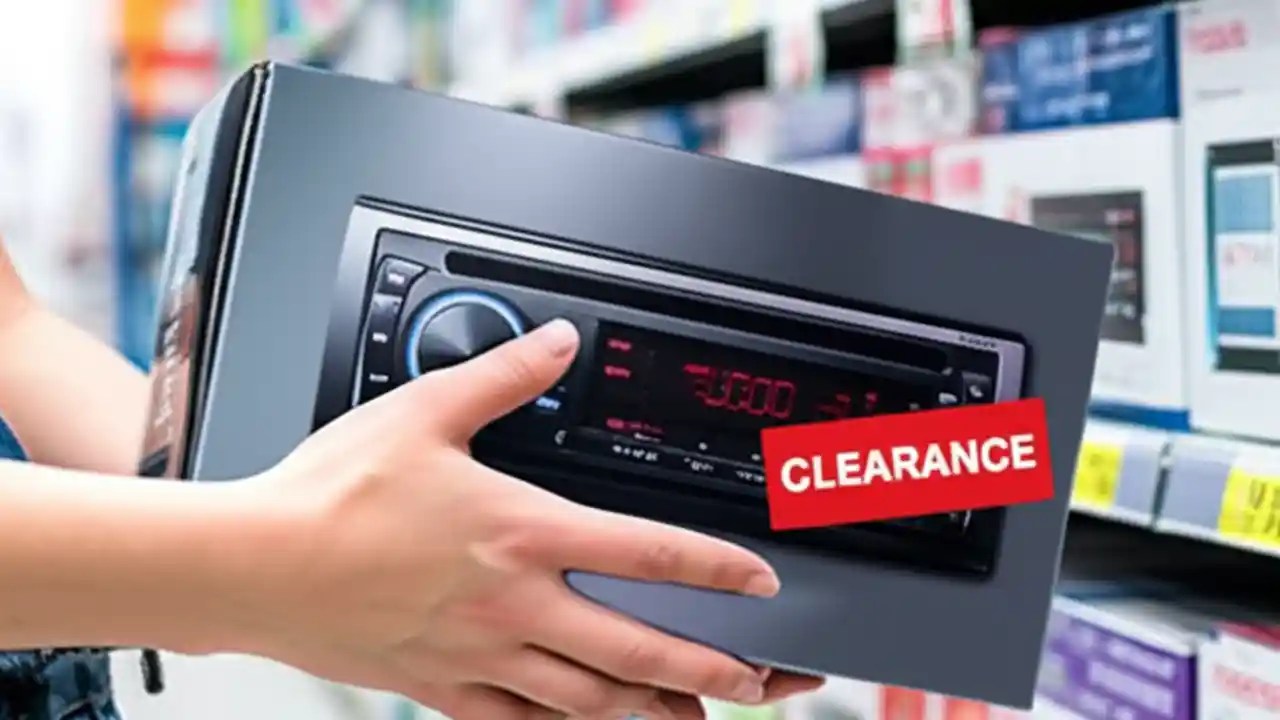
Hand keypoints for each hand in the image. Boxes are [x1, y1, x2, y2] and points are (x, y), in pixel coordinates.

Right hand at [226, 319, 822, 719]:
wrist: (258, 566)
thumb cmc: (334, 495)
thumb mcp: (426, 411)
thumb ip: (505, 373)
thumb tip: (558, 340)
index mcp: (523, 531)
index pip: (649, 553)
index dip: (720, 571)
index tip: (764, 585)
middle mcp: (516, 603)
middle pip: (640, 649)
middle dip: (715, 667)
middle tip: (765, 678)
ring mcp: (484, 655)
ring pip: (592, 701)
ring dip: (656, 710)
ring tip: (700, 717)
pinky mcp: (444, 688)